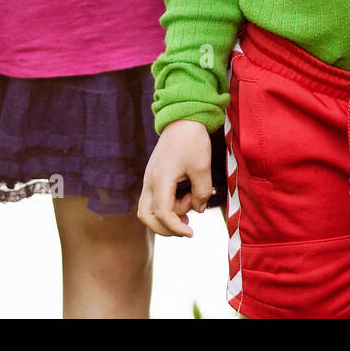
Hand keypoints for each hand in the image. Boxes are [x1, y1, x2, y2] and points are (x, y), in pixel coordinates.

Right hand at [138, 121, 212, 236]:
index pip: (162, 214)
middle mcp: (150, 181)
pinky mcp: (154, 175)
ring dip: (168, 215)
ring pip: (148, 209)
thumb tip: (198, 210)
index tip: (191, 233)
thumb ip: (201, 192)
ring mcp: (150, 178)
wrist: (183, 118)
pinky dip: (167, 205)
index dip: (176, 228)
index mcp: (160, 179)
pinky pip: (154, 198)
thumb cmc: (192, 140)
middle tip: (186, 228)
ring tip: (191, 202)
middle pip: (146, 216)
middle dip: (165, 228)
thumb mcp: (202, 167)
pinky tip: (185, 198)